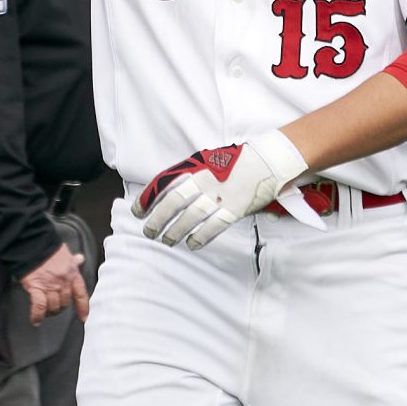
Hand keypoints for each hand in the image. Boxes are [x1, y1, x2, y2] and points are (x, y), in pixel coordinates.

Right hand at [20, 241, 88, 323]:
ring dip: (49, 312)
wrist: (34, 242)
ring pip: (53, 306)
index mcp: (72, 274)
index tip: (84, 317)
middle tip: (53, 309)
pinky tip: (35, 320)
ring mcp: (50, 286)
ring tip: (44, 312)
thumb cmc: (49, 247)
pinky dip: (37, 315)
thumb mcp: (65, 253)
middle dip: (59, 308)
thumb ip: (72, 260)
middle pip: (64, 303)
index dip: (83, 308)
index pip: (81, 295)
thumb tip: (79, 259)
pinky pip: (39, 306)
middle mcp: (63, 282)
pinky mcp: (36, 287)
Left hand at [136, 129, 309, 250]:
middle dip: (157, 219)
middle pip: (172, 202)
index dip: (147, 198)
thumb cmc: (237, 162)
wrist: (269, 161)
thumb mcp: (209, 161)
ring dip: (174, 231)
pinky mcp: (235, 208)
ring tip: (166, 241)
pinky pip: (212, 226)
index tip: (137, 211)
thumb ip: (190, 175)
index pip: (164, 182)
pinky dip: (199, 237)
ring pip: (189, 217)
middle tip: (148, 232)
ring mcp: (220, 195)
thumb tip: (167, 195)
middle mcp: (205, 180)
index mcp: (196, 166)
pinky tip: (191, 245)